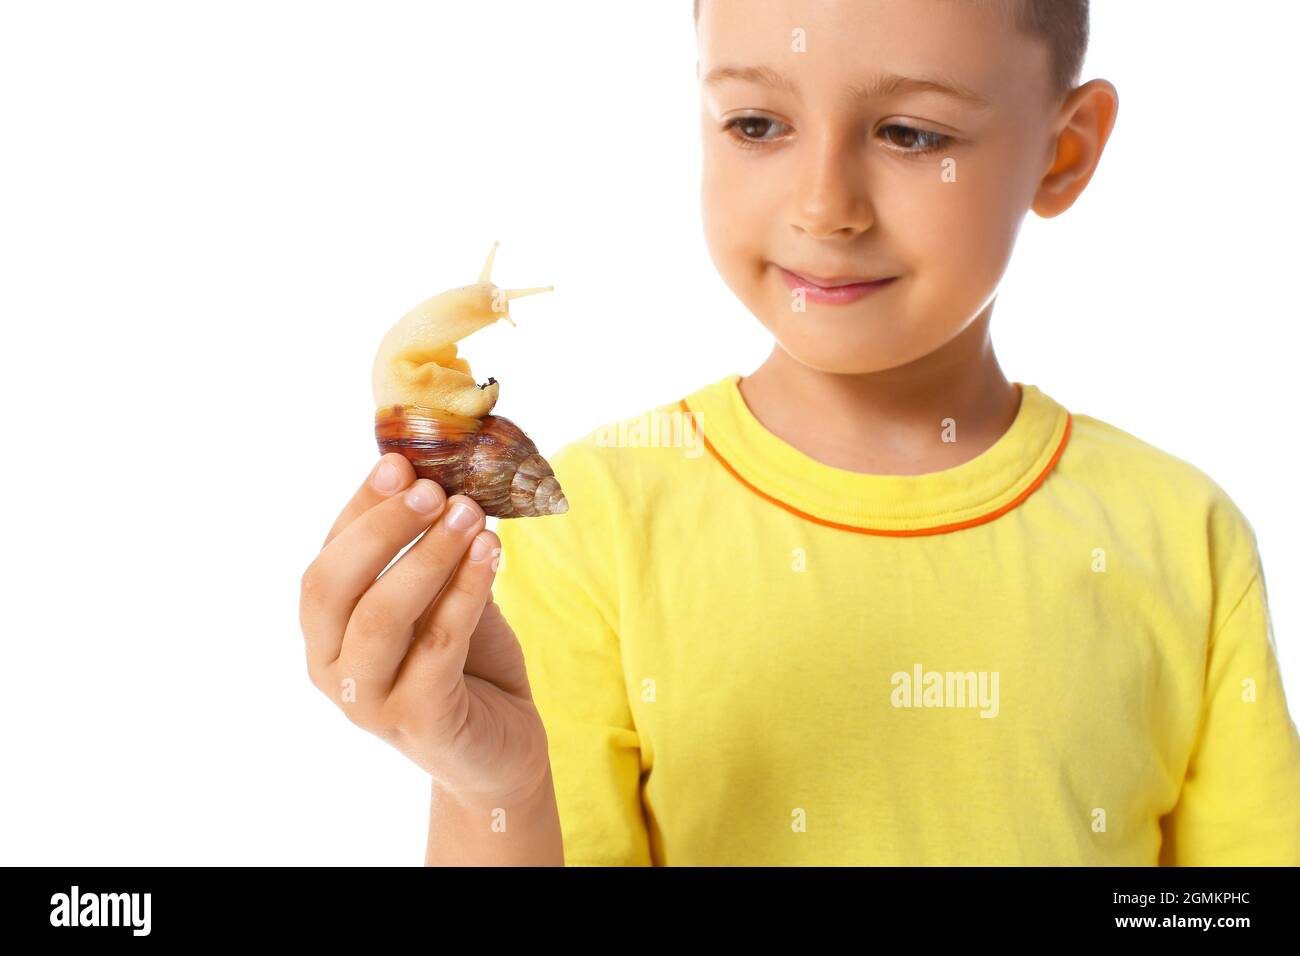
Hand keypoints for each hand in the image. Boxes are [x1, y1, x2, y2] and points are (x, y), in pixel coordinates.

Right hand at [300, 453, 550, 804]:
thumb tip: (432, 472)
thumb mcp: (439, 598)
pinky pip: (438, 648)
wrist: (499, 749)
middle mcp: (330, 668)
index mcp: (324, 631)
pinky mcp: (418, 722)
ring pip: (382, 618)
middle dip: (381, 529)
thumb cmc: (465, 665)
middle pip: (333, 587)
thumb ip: (425, 551)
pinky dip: (465, 593)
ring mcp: (368, 702)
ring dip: (427, 557)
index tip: (399, 463)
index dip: (360, 508)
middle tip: (434, 488)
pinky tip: (492, 554)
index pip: (328, 558)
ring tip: (471, 514)